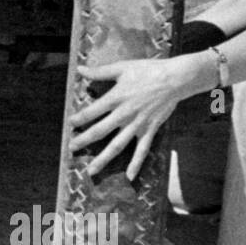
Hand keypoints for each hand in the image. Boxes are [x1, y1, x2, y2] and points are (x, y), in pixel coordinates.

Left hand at [68, 57, 192, 181]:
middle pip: (100, 131)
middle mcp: (124, 114)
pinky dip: (136, 164)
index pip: (92, 112)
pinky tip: (129, 176)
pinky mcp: (150, 130)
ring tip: (91, 170)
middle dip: (84, 141)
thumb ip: (99, 72)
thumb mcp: (122, 68)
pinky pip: (142, 150)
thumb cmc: (147, 71)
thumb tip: (79, 69)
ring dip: (103, 159)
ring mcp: (137, 125)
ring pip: (117, 145)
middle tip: (71, 148)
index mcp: (116, 97)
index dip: (79, 119)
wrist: (175, 79)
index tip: (70, 124)